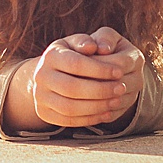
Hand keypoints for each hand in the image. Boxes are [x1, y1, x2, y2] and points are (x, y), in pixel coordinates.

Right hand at [5, 28, 143, 131]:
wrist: (51, 73)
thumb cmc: (72, 55)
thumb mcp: (78, 43)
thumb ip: (87, 41)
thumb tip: (94, 46)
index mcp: (50, 56)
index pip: (75, 64)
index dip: (100, 69)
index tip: (120, 72)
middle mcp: (40, 76)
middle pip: (71, 88)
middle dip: (100, 90)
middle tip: (121, 88)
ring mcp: (40, 97)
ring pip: (70, 108)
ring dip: (97, 107)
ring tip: (116, 101)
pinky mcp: (44, 113)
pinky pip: (68, 121)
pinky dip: (90, 119)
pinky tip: (106, 112)